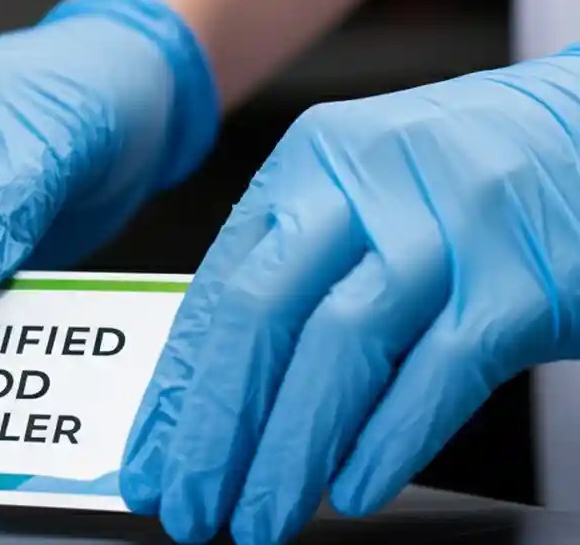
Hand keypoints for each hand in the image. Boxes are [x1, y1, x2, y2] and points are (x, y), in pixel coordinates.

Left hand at [120, 46, 579, 543]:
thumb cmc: (472, 170)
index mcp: (311, 162)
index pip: (219, 288)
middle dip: (214, 427)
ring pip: (340, 348)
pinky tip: (351, 489)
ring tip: (257, 518)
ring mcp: (448, 227)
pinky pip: (440, 371)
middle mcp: (368, 182)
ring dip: (289, 450)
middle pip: (261, 316)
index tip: (149, 458)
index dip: (178, 387)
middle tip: (187, 503)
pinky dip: (389, 438)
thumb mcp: (366, 189)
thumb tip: (217, 386)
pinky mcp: (523, 280)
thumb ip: (297, 267)